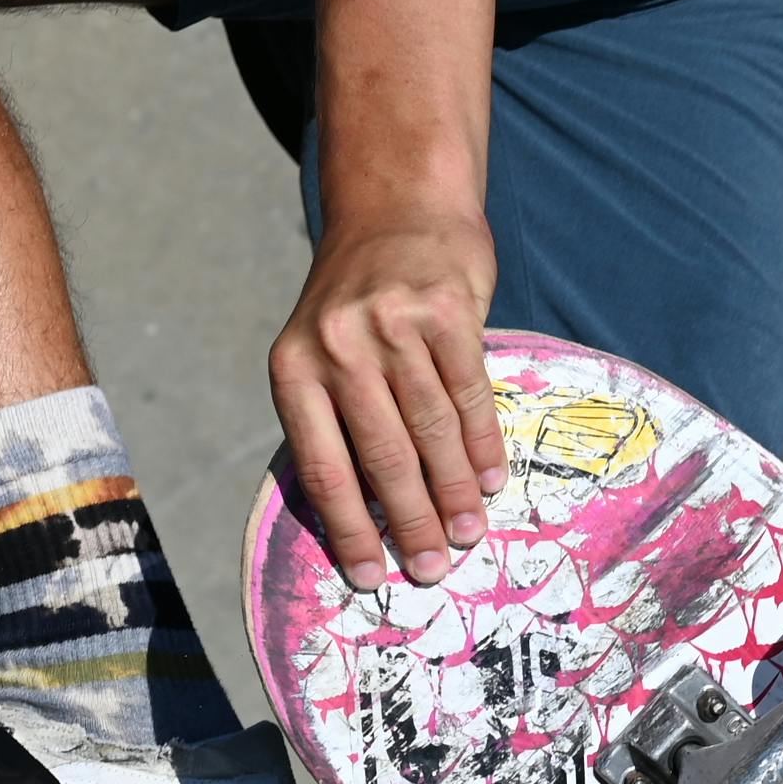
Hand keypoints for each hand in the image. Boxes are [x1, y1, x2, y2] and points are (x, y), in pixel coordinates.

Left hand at [268, 205, 507, 588]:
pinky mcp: (447, 308)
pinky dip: (481, 443)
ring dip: (452, 492)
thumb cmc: (359, 301)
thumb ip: (335, 416)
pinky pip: (469, 392)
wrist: (398, 207)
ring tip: (468, 534)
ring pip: (430, 429)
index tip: (371, 577)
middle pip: (381, 456)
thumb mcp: (320, 350)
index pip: (322, 466)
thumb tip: (363, 516)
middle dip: (409, 522)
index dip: (348, 528)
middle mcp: (337, 346)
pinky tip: (489, 480)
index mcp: (293, 367)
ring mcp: (393, 324)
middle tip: (434, 570)